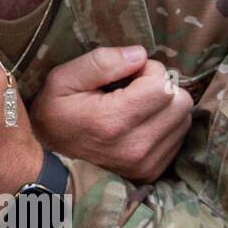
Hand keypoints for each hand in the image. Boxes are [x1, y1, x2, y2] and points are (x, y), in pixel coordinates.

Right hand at [30, 47, 192, 182]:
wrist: (45, 164)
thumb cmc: (53, 116)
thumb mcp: (62, 80)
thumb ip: (101, 62)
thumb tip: (140, 54)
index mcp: (113, 121)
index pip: (162, 86)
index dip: (148, 70)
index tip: (129, 74)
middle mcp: (135, 146)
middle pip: (180, 103)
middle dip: (161, 88)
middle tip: (135, 89)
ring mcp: (145, 163)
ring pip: (183, 121)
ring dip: (165, 108)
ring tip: (136, 107)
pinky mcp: (151, 173)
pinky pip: (177, 140)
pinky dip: (164, 127)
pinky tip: (139, 125)